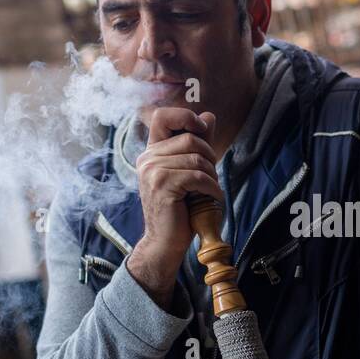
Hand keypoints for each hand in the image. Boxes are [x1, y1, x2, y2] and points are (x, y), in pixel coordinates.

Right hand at [127, 107, 220, 307]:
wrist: (166, 242)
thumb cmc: (180, 208)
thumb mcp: (190, 171)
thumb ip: (198, 144)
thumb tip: (209, 116)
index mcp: (151, 152)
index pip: (162, 116)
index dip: (185, 116)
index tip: (201, 130)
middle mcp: (147, 158)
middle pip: (190, 138)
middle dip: (209, 156)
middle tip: (210, 177)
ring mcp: (152, 171)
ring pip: (197, 158)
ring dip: (212, 175)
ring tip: (210, 190)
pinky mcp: (162, 185)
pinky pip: (198, 176)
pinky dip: (212, 187)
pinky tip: (212, 197)